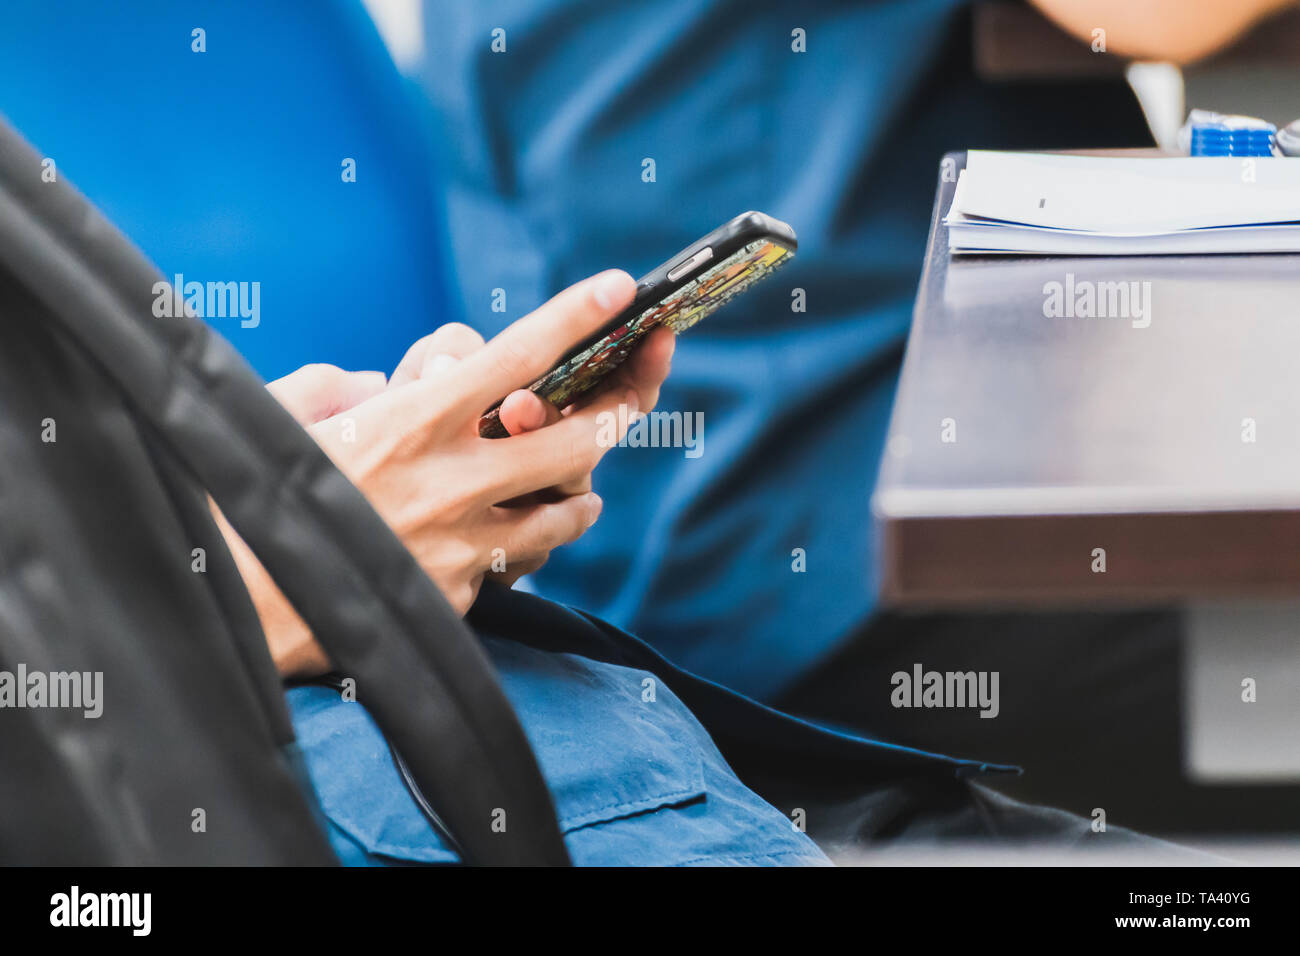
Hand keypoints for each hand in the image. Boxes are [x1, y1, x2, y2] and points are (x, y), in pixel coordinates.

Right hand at [221, 270, 672, 677]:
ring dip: (580, 492)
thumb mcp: (287, 414)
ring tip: (582, 485)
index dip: (577, 316)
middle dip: (618, 411)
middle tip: (632, 394)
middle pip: (575, 441)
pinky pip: (519, 562)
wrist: (244, 608)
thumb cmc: (254, 494)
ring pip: (565, 512)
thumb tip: (384, 389)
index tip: (621, 290)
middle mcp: (449, 479)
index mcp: (410, 421)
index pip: (516, 355)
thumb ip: (341, 385)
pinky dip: (527, 546)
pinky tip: (523, 537)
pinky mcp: (460, 592)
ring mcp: (462, 542)